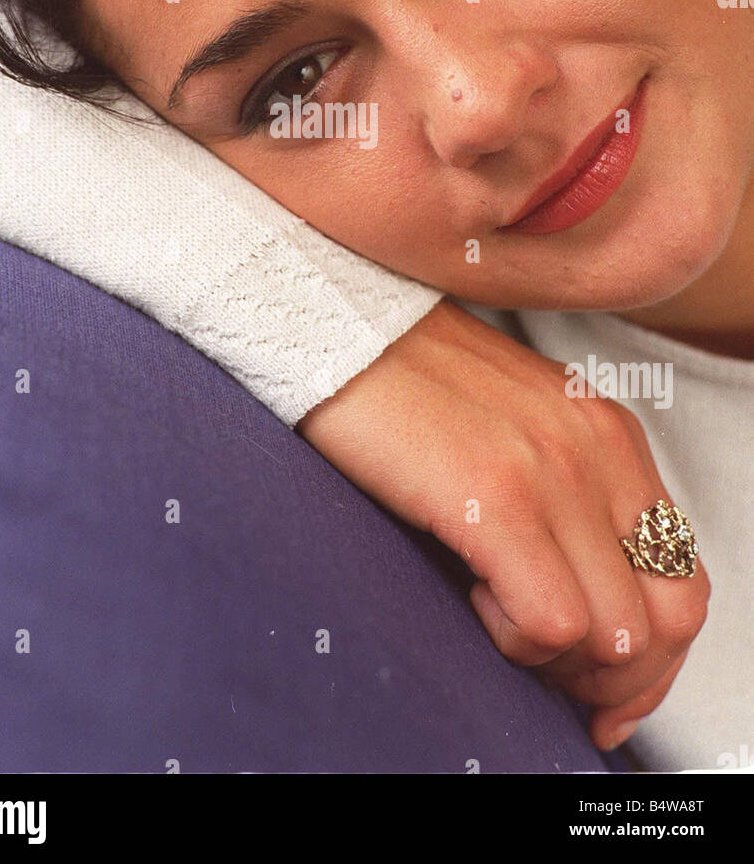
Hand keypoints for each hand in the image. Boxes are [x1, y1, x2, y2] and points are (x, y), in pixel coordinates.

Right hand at [298, 299, 709, 751]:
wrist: (334, 325)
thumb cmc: (405, 388)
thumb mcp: (512, 430)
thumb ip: (559, 497)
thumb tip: (575, 605)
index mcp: (609, 434)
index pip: (681, 581)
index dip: (648, 659)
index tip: (595, 691)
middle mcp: (600, 448)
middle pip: (669, 618)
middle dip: (616, 677)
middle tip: (550, 682)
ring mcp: (554, 470)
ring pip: (621, 634)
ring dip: (560, 660)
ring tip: (497, 621)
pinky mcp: (498, 496)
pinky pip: (555, 622)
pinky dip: (516, 637)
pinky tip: (469, 593)